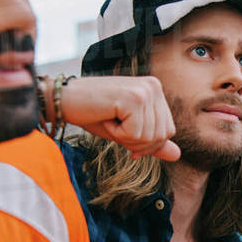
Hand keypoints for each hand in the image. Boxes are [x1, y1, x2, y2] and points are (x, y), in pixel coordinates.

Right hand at [59, 76, 181, 160]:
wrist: (64, 100)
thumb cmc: (94, 114)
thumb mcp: (128, 131)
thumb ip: (152, 142)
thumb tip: (176, 155)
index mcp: (156, 90)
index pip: (168, 131)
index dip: (146, 142)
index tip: (123, 129)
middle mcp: (154, 86)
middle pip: (161, 136)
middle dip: (136, 142)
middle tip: (114, 124)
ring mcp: (145, 90)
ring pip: (149, 137)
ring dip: (124, 137)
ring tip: (109, 118)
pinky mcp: (134, 98)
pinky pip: (135, 134)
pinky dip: (117, 134)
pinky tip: (106, 117)